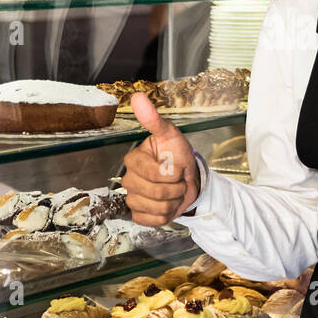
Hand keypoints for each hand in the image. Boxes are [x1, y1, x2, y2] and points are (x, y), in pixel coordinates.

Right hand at [120, 93, 200, 224]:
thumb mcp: (170, 135)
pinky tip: (168, 204)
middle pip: (156, 192)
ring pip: (157, 208)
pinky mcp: (139, 215)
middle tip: (177, 180)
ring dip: (174, 200)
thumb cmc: (178, 155)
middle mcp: (129, 179)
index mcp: (134, 160)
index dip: (173, 173)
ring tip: (174, 191)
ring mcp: (132, 198)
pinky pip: (155, 220)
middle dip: (176, 187)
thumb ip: (154, 120)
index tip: (177, 166)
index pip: (154, 173)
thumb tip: (138, 97)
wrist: (188, 178)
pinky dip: (168, 214)